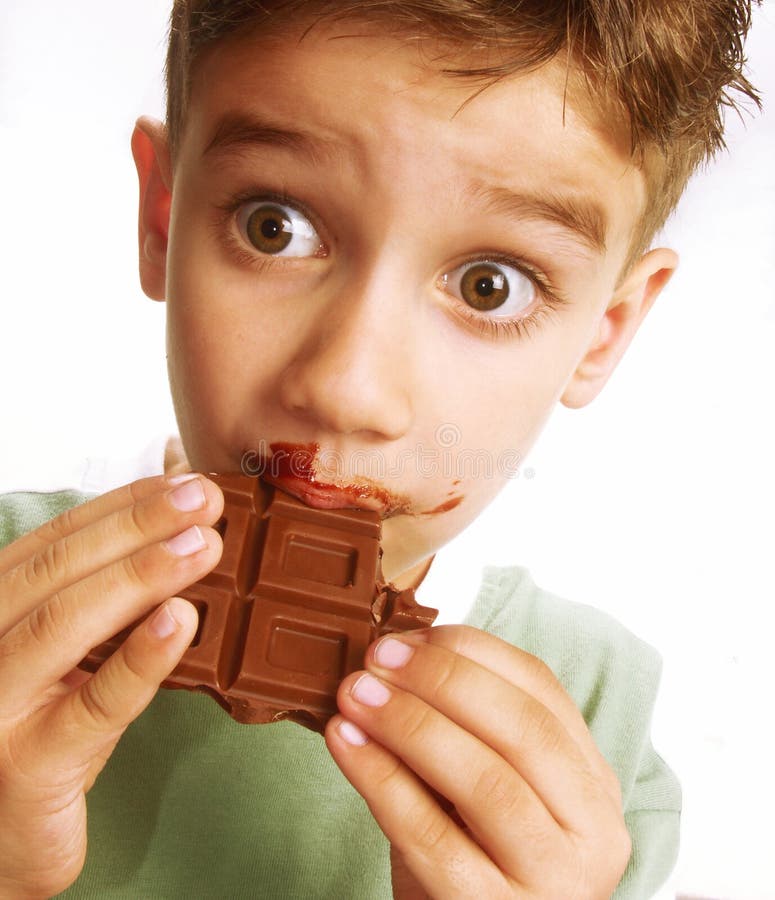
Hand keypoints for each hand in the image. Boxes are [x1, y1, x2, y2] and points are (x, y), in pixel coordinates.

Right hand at [0, 474, 222, 897]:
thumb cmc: (40, 731)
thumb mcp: (60, 656)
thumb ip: (98, 600)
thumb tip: (177, 529)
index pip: (52, 544)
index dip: (119, 507)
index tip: (181, 481)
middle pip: (56, 572)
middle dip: (137, 527)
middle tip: (203, 500)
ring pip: (65, 626)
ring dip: (141, 577)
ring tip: (204, 546)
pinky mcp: (28, 767)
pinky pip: (93, 705)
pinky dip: (140, 658)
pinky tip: (183, 621)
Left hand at [326, 626, 630, 898]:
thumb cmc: (473, 858)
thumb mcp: (486, 790)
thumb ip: (463, 730)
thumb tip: (396, 656)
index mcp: (592, 782)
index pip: (541, 688)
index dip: (471, 652)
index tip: (407, 637)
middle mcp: (591, 831)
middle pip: (523, 729)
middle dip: (442, 680)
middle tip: (378, 659)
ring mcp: (550, 880)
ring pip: (485, 781)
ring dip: (409, 723)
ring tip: (355, 695)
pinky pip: (432, 837)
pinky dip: (381, 780)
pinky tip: (346, 744)